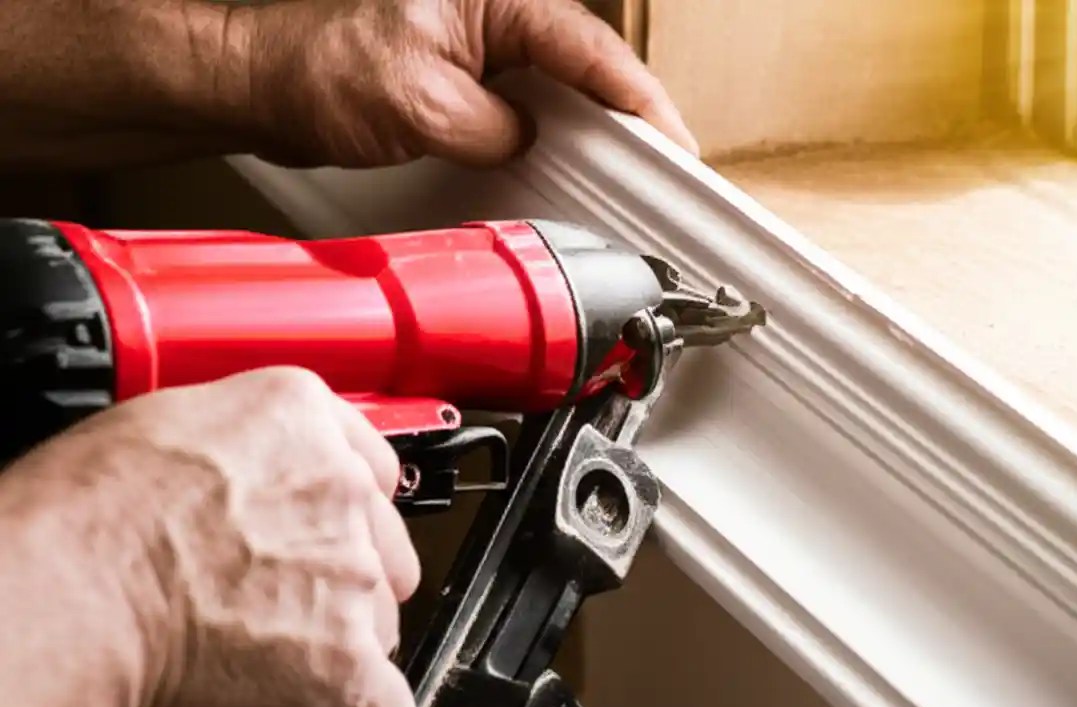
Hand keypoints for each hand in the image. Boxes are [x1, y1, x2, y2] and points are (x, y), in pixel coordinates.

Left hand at [0, 0, 696, 169]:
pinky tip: (571, 173)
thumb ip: (490, 125)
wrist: (262, 86)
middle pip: (590, 70)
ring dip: (597, 135)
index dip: (641, 102)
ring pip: (564, 95)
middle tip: (670, 172)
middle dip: (633, 120)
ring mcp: (483, 54)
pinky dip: (556, 145)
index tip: (674, 144)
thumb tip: (526, 141)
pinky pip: (530, 114)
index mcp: (497, 1)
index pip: (592, 51)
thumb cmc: (317, 68)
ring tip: (634, 178)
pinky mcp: (467, 86)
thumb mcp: (417, 102)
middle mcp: (496, 20)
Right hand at [0, 367, 418, 706]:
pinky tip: (326, 705)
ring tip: (256, 650)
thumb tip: (238, 481)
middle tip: (278, 596)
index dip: (347, 506)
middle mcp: (340, 488)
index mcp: (298, 419)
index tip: (331, 525)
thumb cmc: (82, 516)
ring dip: (336, 639)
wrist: (70, 587)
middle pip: (379, 545)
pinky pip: (385, 699)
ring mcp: (351, 573)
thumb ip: (240, 449)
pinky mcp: (346, 659)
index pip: (368, 465)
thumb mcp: (171, 427)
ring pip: (377, 620)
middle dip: (342, 573)